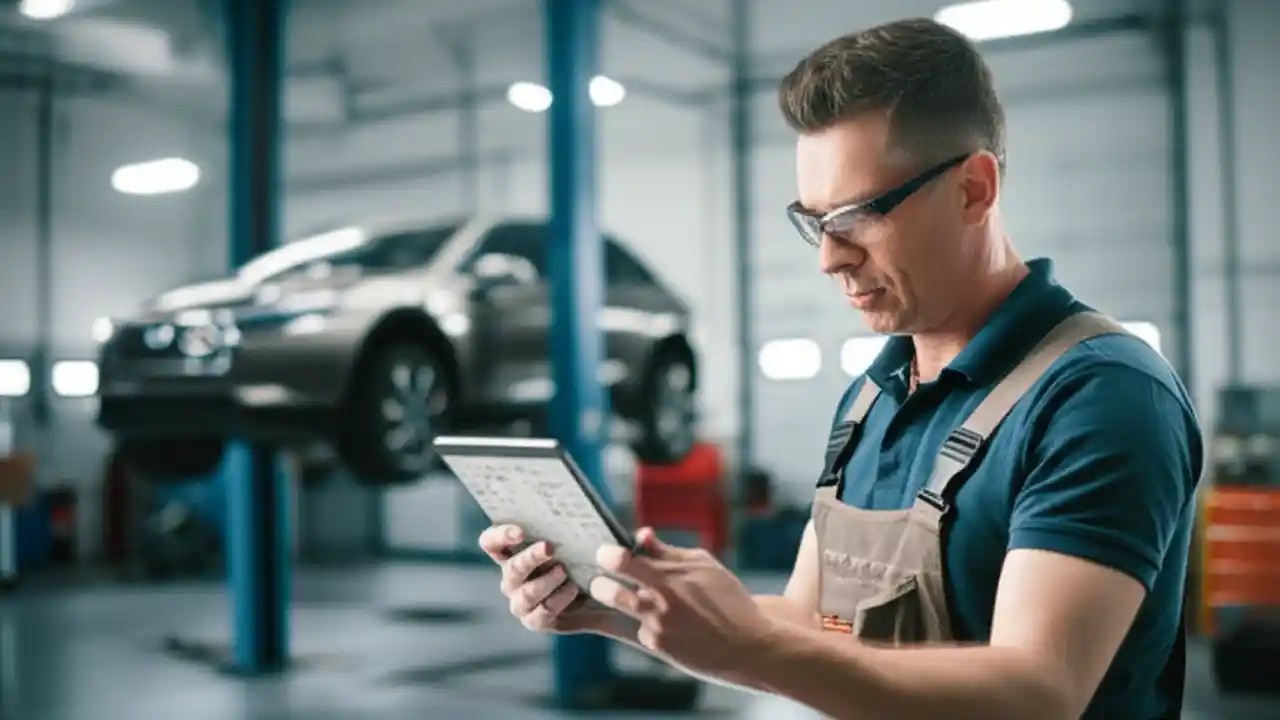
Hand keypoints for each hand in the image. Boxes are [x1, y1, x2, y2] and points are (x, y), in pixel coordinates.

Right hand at [478, 524, 618, 634]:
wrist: (600, 591)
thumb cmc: (581, 555)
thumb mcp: (572, 538)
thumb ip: (563, 526)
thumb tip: (567, 506)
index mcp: (511, 553)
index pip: (490, 542)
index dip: (499, 536)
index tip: (520, 532)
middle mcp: (511, 578)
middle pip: (512, 568)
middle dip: (530, 557)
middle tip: (549, 548)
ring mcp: (520, 601)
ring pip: (526, 593)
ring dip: (546, 582)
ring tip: (565, 572)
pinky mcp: (534, 621)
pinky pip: (541, 614)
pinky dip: (558, 601)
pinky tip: (573, 589)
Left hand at [590, 528, 775, 679]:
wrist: (749, 645)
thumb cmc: (727, 599)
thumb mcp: (704, 566)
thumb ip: (668, 552)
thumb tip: (641, 535)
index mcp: (671, 573)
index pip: (623, 559)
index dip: (607, 555)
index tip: (605, 553)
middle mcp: (660, 600)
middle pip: (605, 588)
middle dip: (597, 581)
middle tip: (600, 578)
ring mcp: (656, 625)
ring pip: (614, 608)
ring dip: (608, 598)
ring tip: (612, 593)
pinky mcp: (656, 645)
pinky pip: (633, 628)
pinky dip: (639, 621)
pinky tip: (654, 620)